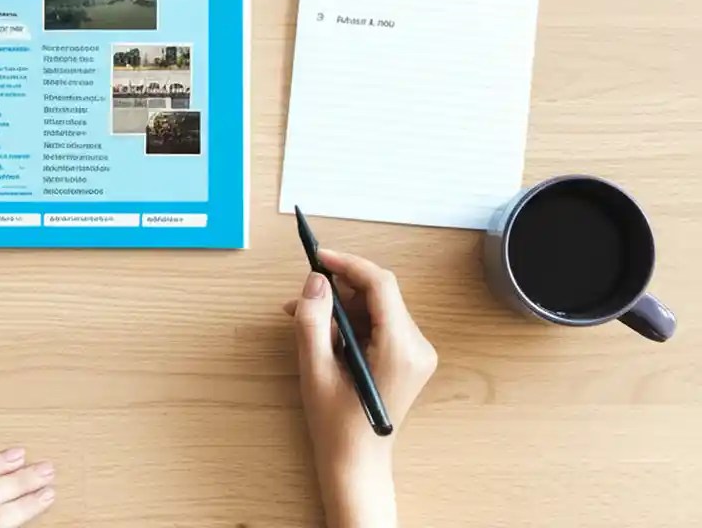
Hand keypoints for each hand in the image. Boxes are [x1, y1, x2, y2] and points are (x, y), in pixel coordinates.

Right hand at [282, 250, 437, 527]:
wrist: (357, 461)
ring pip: (377, 307)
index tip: (317, 257)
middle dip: (339, 290)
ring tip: (306, 321)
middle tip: (302, 299)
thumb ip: (313, 321)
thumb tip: (315, 281)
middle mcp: (418, 346)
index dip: (348, 264)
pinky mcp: (410, 357)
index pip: (380, 285)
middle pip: (379, 294)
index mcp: (400, 349)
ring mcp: (417, 352)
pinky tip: (326, 335)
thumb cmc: (336, 424)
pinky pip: (380, 323)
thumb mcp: (315, 370)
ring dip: (342, 307)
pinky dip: (352, 322)